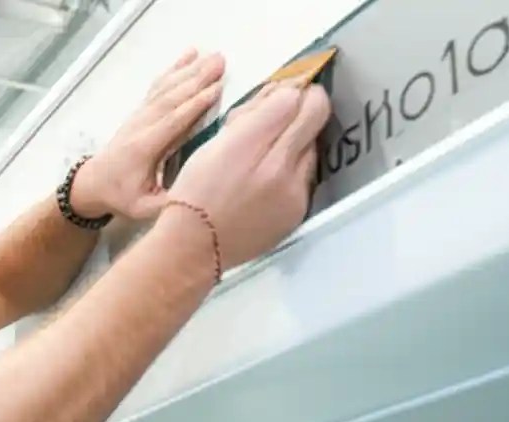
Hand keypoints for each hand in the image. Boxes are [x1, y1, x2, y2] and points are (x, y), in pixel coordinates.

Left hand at [68, 49, 224, 220]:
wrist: (93, 183)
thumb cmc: (121, 197)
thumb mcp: (142, 209)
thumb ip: (167, 203)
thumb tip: (196, 195)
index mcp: (143, 149)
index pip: (171, 123)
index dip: (193, 106)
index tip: (216, 90)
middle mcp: (141, 127)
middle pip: (172, 98)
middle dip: (197, 79)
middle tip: (222, 62)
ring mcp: (140, 116)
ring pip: (166, 89)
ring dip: (191, 71)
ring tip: (214, 57)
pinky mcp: (141, 111)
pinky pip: (159, 87)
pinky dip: (175, 69)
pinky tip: (190, 55)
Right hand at [167, 81, 331, 269]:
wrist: (194, 247)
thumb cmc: (195, 194)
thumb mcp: (212, 144)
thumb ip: (251, 115)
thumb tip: (282, 92)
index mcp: (249, 144)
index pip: (293, 97)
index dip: (293, 87)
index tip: (289, 87)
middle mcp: (278, 167)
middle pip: (314, 115)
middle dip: (306, 104)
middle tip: (290, 108)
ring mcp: (292, 191)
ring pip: (312, 146)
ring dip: (298, 140)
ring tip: (271, 151)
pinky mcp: (297, 210)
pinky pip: (306, 176)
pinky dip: (294, 170)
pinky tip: (271, 178)